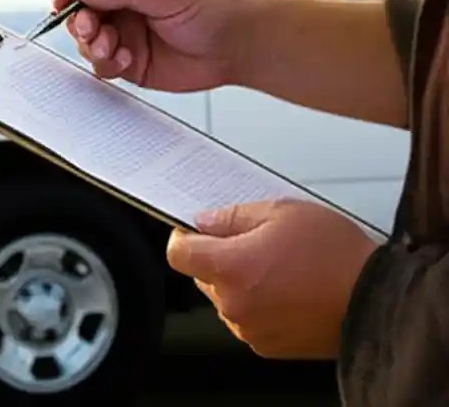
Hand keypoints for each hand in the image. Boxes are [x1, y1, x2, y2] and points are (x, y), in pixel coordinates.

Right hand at [52, 0, 256, 91]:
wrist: (238, 49)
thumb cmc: (215, 9)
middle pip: (79, 1)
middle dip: (78, 18)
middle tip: (89, 30)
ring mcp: (122, 25)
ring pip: (85, 34)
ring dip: (91, 43)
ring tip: (113, 49)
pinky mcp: (125, 55)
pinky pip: (99, 61)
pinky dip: (106, 63)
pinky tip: (127, 61)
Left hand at [165, 199, 378, 358]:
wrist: (378, 301)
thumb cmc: (336, 255)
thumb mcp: (283, 211)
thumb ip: (234, 216)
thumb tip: (205, 221)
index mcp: (229, 267)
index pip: (178, 253)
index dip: (185, 237)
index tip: (199, 230)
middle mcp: (232, 302)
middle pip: (202, 275)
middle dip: (221, 258)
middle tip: (257, 244)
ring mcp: (248, 327)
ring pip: (226, 298)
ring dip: (241, 284)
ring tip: (281, 269)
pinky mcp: (266, 346)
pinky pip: (248, 319)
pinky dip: (259, 306)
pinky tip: (289, 292)